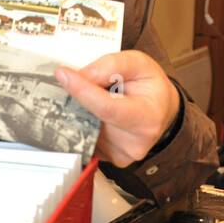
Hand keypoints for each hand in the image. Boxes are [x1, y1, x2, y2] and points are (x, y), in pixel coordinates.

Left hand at [55, 51, 179, 166]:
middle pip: (90, 119)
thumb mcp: (139, 63)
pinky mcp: (109, 159)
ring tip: (97, 99)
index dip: (82, 90)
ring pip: (84, 129)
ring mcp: (120, 155)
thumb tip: (81, 76)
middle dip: (77, 98)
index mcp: (146, 118)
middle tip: (78, 82)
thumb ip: (111, 65)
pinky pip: (86, 139)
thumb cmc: (150, 87)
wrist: (160, 111)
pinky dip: (83, 123)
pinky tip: (94, 114)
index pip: (106, 107)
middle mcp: (134, 143)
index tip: (62, 74)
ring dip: (80, 111)